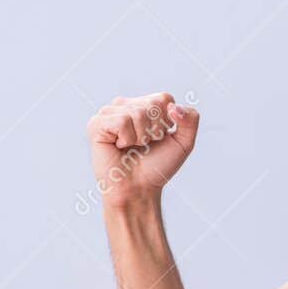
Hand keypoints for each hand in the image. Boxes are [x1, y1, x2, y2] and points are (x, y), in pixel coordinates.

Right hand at [87, 92, 199, 208]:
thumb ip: (191, 119)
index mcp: (143, 105)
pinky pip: (121, 121)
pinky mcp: (96, 124)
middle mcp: (125, 105)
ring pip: (138, 112)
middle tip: (143, 145)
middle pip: (152, 105)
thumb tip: (174, 107)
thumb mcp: (183, 143)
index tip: (158, 139)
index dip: (167, 122)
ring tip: (131, 147)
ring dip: (141, 137)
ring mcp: (109, 113)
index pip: (164, 99)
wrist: (139, 189)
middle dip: (154, 130)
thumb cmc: (157, 166)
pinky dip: (127, 138)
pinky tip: (119, 146)